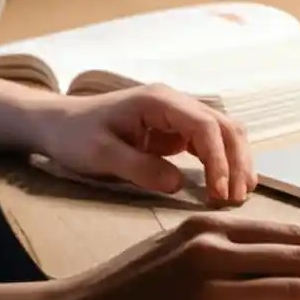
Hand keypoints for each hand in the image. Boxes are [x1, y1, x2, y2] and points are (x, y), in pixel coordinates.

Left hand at [37, 84, 253, 204]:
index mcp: (159, 101)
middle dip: (237, 161)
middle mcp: (175, 103)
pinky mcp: (176, 131)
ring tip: (241, 194)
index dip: (218, 159)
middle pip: (224, 126)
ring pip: (224, 132)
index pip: (204, 125)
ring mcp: (178, 116)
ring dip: (237, 161)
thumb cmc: (74, 135)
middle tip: (238, 198)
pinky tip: (228, 184)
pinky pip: (211, 142)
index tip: (220, 192)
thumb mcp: (99, 155)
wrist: (57, 124)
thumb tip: (177, 185)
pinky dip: (224, 162)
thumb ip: (138, 168)